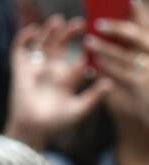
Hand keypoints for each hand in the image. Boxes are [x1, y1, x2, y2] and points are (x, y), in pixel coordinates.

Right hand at [6, 15, 111, 149]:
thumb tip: (110, 84)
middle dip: (69, 34)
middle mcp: (51, 72)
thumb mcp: (79, 111)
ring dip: (49, 31)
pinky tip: (33, 30)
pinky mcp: (20, 71)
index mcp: (66, 80)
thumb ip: (94, 98)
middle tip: (80, 24)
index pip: (77, 59)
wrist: (32, 130)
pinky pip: (19, 51)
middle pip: (60, 46)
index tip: (93, 42)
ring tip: (57, 22)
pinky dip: (23, 39)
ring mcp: (35, 70)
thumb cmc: (55, 124)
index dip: (86, 49)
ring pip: (42, 44)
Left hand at [86, 2, 148, 128]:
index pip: (148, 26)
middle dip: (118, 27)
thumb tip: (112, 39)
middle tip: (97, 21)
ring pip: (127, 55)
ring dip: (106, 48)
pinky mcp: (142, 86)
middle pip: (138, 35)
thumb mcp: (146, 69)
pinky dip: (106, 69)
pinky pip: (121, 75)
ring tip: (87, 42)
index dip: (139, 12)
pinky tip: (91, 66)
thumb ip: (136, 52)